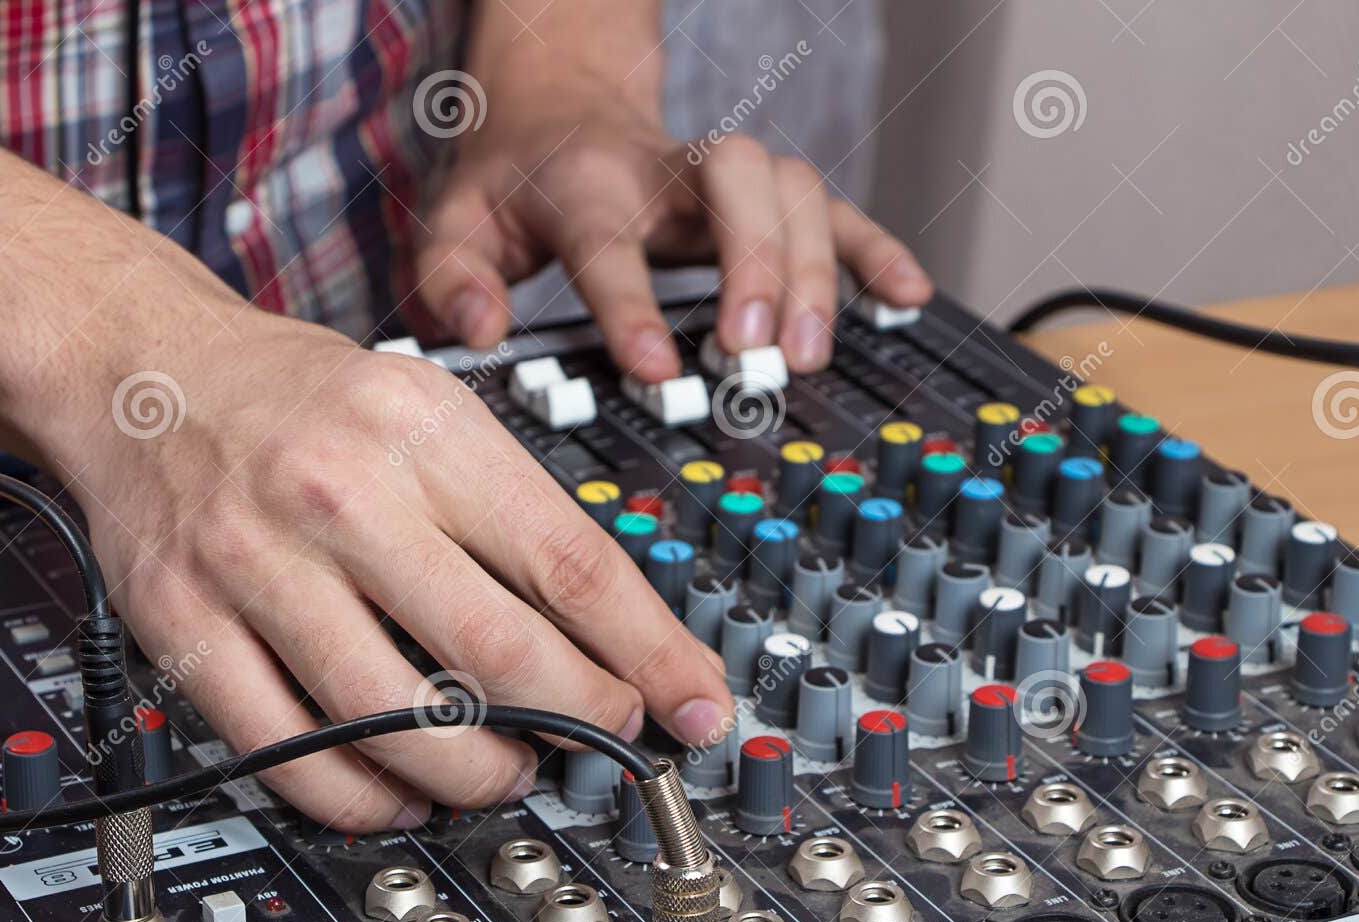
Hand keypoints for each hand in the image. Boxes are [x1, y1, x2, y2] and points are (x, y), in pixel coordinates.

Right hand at [63, 311, 733, 830]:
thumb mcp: (431, 411)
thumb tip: (611, 631)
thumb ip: (515, 512)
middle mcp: (340, 494)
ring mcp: (255, 565)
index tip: (692, 702)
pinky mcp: (186, 626)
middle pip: (497, 653)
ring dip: (475, 775)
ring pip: (395, 721)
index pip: (570, 562)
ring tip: (505, 772)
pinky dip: (360, 798)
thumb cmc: (301, 400)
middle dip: (576, 720)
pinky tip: (401, 796)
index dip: (649, 652)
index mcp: (421, 431)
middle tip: (601, 740)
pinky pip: (288, 753)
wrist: (142, 371)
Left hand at [415, 74, 932, 380]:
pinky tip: (907, 297)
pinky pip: (835, 207)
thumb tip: (478, 334)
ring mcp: (723, 179)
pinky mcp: (766, 194)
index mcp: (582, 181)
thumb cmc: (511, 189)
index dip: (633, 306)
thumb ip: (451, 280)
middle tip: (755, 352)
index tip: (658, 370)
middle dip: (756, 263)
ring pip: (794, 187)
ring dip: (814, 269)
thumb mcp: (453, 224)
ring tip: (808, 356)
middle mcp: (665, 169)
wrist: (556, 115)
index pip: (610, 240)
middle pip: (736, 179)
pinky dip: (875, 249)